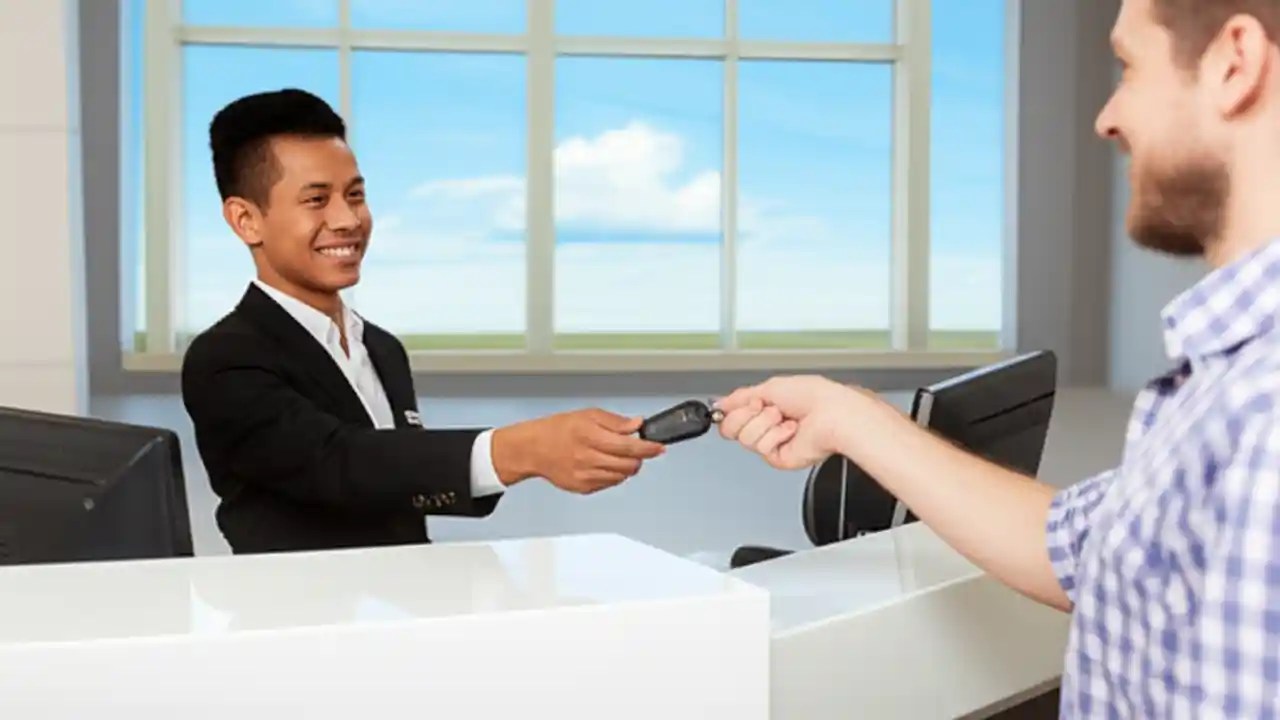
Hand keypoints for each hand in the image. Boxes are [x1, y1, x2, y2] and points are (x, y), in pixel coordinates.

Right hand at [491, 408, 664, 493]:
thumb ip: (615, 422)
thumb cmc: (559, 429)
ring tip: (617, 455)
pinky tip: (603, 464)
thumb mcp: (588, 415)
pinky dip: (613, 475)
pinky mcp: (583, 488)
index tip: (659, 447)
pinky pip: (609, 484)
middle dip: (639, 457)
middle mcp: (588, 458)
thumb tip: (637, 424)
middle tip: (637, 449)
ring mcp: (586, 476)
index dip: (649, 448)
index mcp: (590, 436)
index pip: (629, 446)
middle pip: (629, 465)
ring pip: (621, 476)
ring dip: (627, 466)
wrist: (534, 449)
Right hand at [715, 375, 882, 469]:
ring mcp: (772, 442)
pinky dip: (776, 435)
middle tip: (765, 408)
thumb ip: (740, 397)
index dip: (733, 409)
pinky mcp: (778, 457)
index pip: (732, 414)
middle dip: (747, 415)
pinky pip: (761, 448)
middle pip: (732, 429)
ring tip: (784, 418)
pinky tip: (792, 431)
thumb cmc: (812, 396)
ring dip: (764, 423)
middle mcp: (767, 425)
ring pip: (745, 438)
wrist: (831, 414)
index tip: (745, 402)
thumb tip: (720, 403)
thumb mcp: (769, 387)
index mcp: (766, 407)